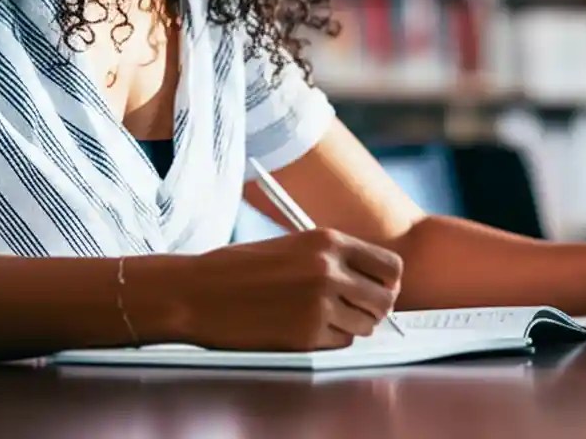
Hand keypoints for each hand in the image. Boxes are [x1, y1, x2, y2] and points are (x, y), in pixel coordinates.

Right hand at [148, 228, 402, 350]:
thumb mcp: (296, 246)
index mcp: (329, 242)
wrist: (196, 292)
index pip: (390, 266)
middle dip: (375, 308)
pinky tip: (305, 328)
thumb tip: (374, 281)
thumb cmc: (240, 269)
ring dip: (352, 326)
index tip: (378, 289)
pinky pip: (340, 343)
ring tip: (324, 317)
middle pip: (385, 300)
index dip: (388, 282)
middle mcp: (330, 271)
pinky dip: (330, 340)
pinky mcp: (306, 335)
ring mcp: (320, 305)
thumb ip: (336, 259)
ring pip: (366, 325)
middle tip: (357, 310)